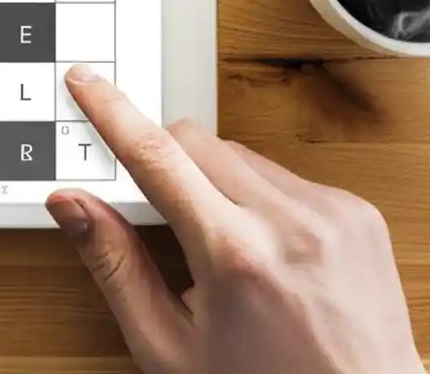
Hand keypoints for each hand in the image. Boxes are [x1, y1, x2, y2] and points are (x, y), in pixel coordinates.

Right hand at [45, 65, 423, 373]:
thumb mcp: (168, 346)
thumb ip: (114, 266)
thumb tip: (72, 204)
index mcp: (235, 255)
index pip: (156, 157)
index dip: (112, 113)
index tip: (87, 82)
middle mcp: (290, 221)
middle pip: (196, 141)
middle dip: (165, 163)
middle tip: (162, 218)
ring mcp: (333, 211)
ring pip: (240, 154)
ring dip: (215, 183)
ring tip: (225, 252)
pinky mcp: (358, 211)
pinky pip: (286, 175)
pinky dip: (261, 200)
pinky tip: (267, 253)